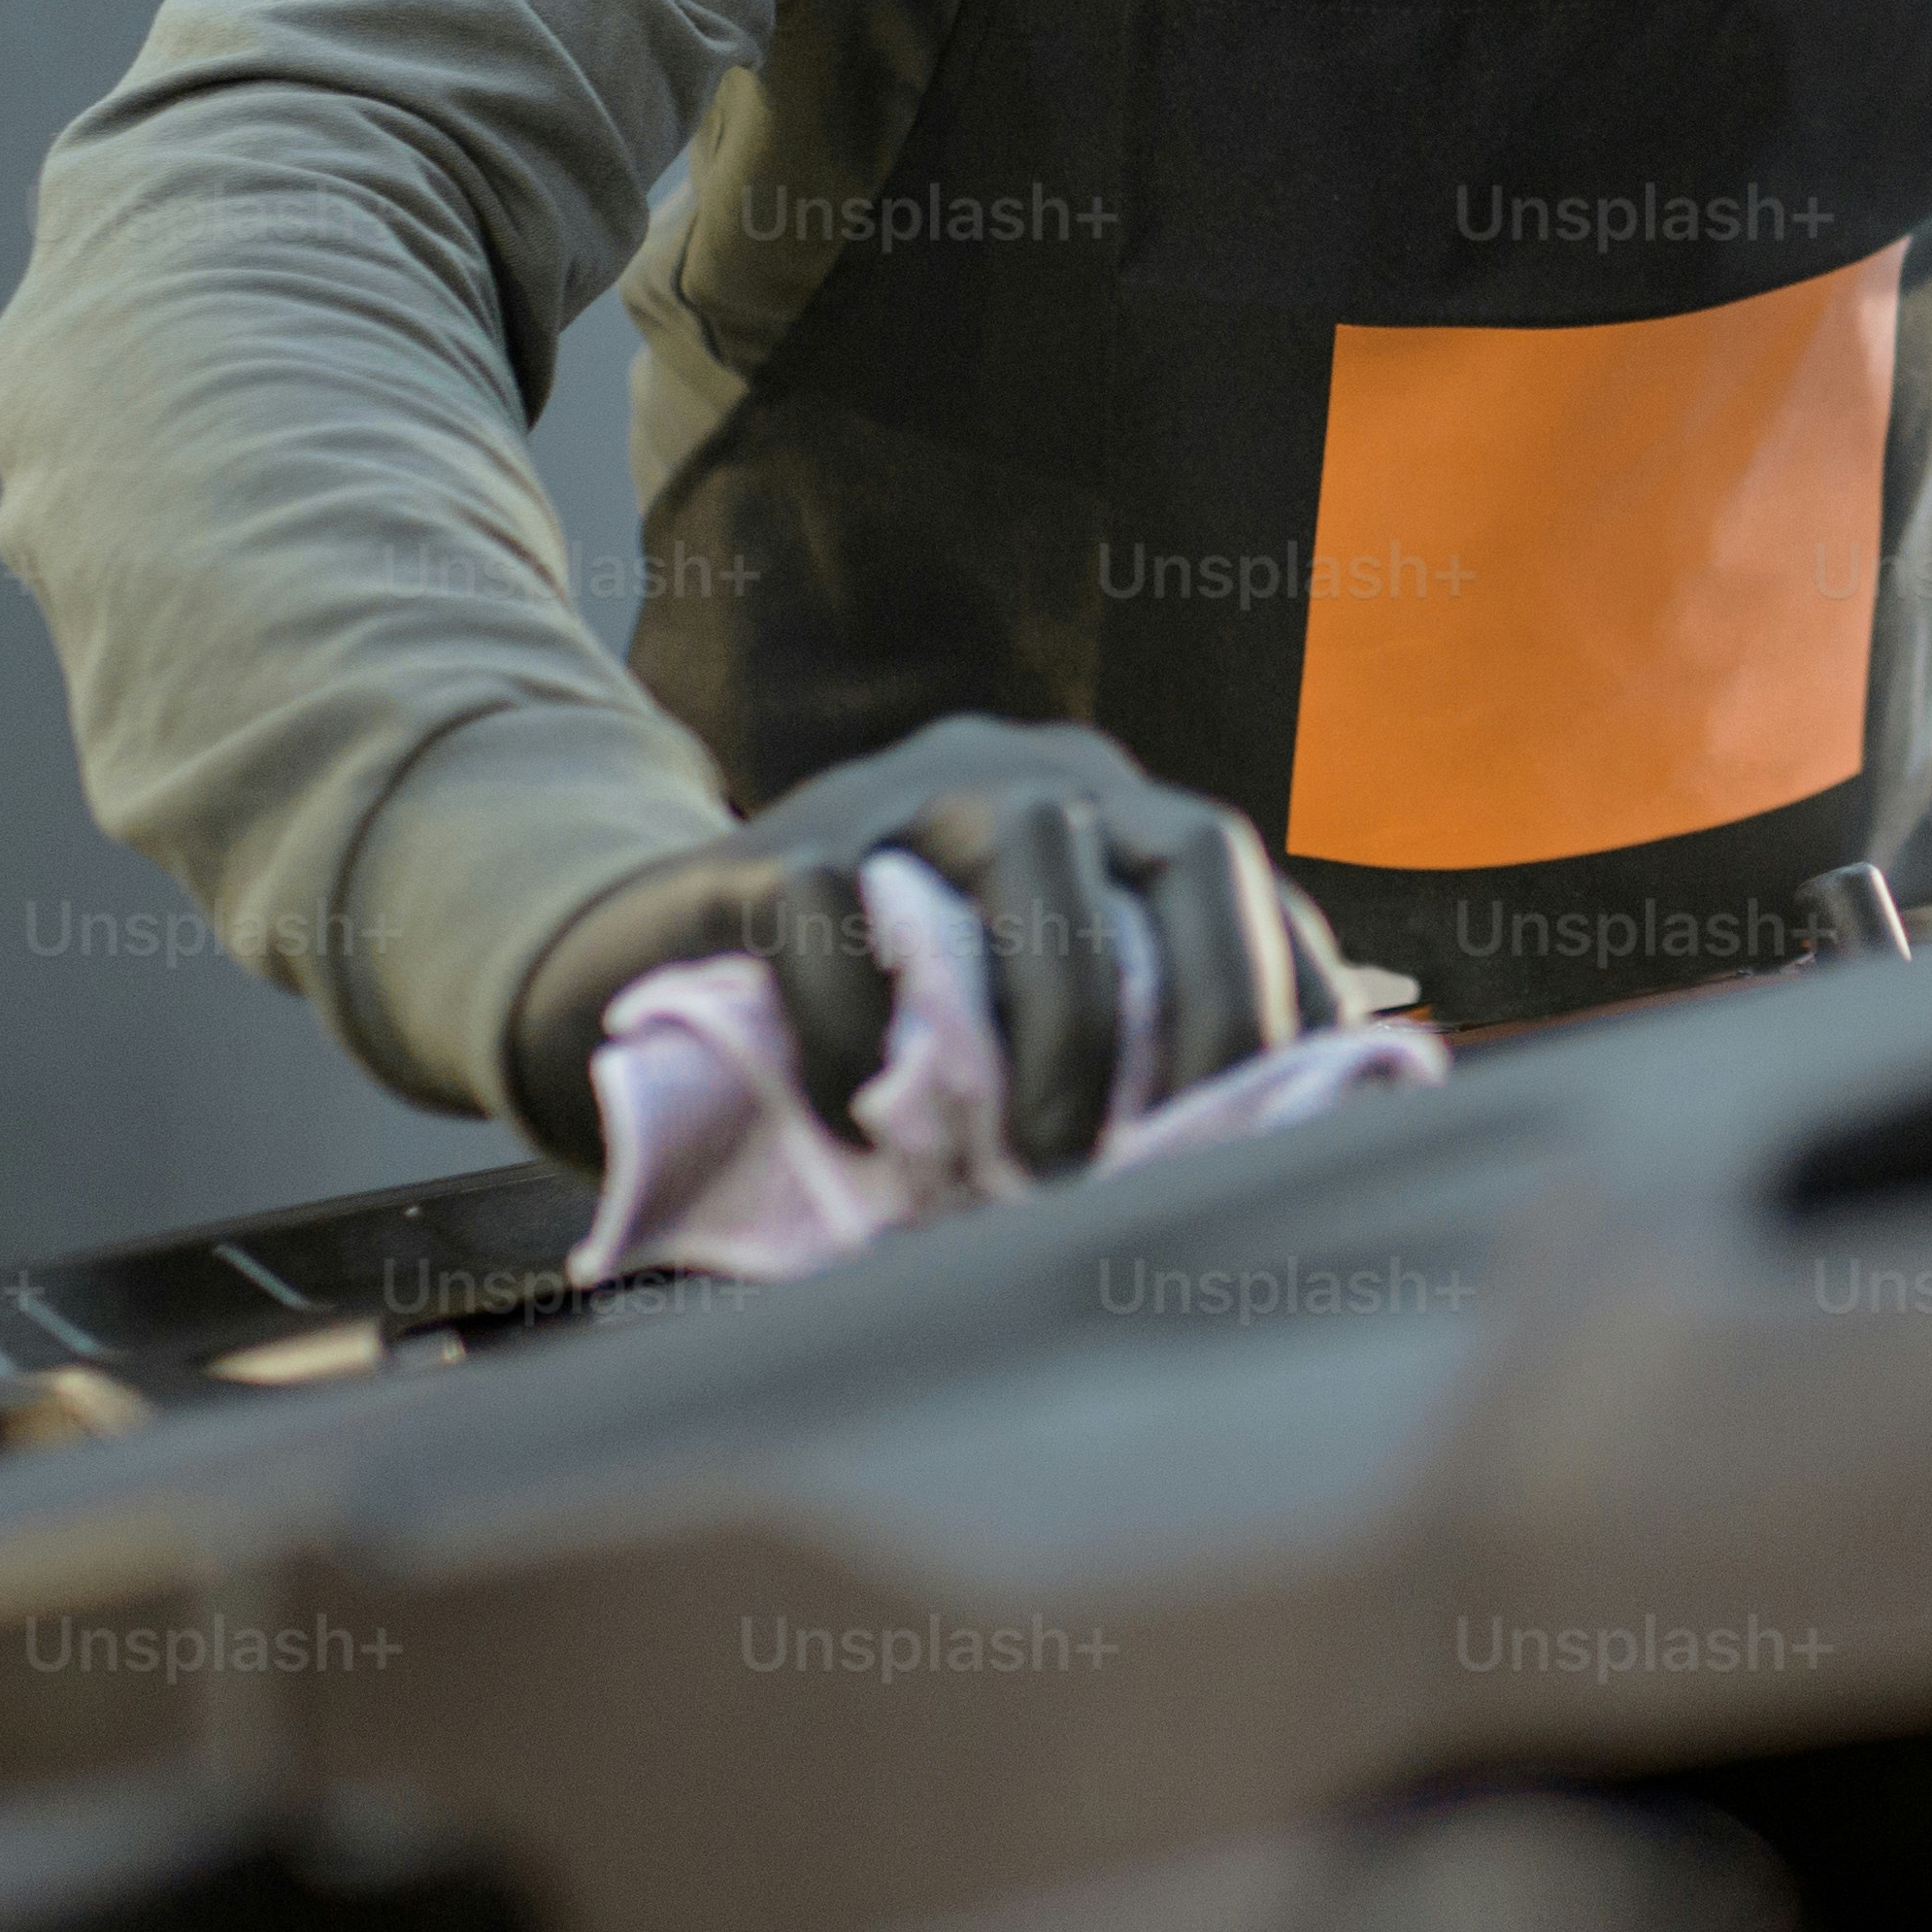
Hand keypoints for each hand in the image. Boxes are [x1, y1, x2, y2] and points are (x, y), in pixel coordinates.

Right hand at [504, 714, 1362, 1172]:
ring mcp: (890, 792)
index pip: (1223, 859)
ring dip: (1048, 1015)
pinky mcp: (765, 847)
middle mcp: (1013, 772)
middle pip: (1159, 839)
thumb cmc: (872, 1020)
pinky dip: (853, 1031)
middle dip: (1178, 1007)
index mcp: (1097, 805)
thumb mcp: (1010, 1016)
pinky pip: (830, 913)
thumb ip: (1138, 1039)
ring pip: (1018, 845)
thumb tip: (1291, 1127)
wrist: (639, 968)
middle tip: (1131, 1158)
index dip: (1265, 981)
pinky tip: (852, 1122)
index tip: (1268, 1120)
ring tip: (1029, 1157)